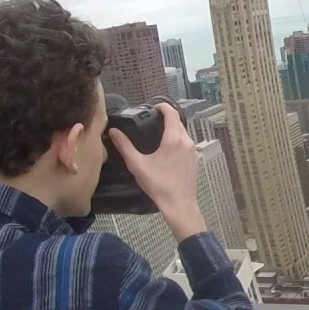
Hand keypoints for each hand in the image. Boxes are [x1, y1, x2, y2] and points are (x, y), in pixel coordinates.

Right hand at [109, 103, 207, 239]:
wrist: (179, 203)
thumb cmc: (158, 184)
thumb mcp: (137, 164)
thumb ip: (125, 146)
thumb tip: (113, 132)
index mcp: (174, 139)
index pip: (172, 113)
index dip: (163, 106)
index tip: (154, 106)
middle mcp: (187, 141)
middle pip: (178, 121)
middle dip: (167, 117)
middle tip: (152, 118)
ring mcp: (193, 150)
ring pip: (184, 132)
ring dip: (173, 128)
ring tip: (158, 131)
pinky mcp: (195, 159)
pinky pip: (187, 142)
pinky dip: (178, 139)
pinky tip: (167, 147)